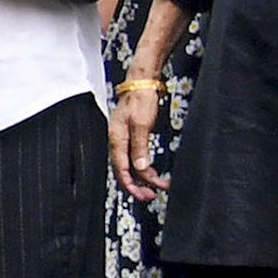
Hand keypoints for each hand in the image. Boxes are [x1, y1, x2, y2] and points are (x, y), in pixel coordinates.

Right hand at [107, 78, 166, 203]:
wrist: (142, 82)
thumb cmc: (140, 99)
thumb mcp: (142, 123)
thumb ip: (140, 146)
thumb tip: (141, 167)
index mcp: (117, 139)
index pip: (122, 170)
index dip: (132, 185)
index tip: (144, 195)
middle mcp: (118, 141)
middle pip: (125, 170)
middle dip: (139, 185)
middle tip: (152, 195)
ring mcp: (125, 138)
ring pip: (132, 164)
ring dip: (145, 176)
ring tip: (159, 184)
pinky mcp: (132, 135)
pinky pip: (136, 156)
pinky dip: (145, 166)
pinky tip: (153, 170)